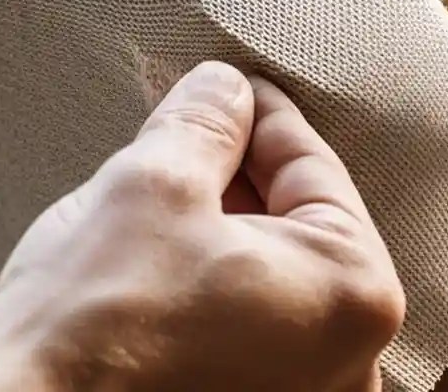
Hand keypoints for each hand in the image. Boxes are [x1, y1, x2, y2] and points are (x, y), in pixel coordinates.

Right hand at [0, 62, 404, 391]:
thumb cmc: (94, 329)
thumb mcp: (152, 185)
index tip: (230, 86)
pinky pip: (253, 326)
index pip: (312, 166)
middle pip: (299, 223)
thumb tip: (224, 89)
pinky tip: (161, 267)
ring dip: (225, 229)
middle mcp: (350, 360)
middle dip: (241, 173)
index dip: (261, 113)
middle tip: (185, 134)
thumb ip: (204, 120)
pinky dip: (217, 286)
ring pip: (273, 275)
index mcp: (353, 295)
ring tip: (162, 204)